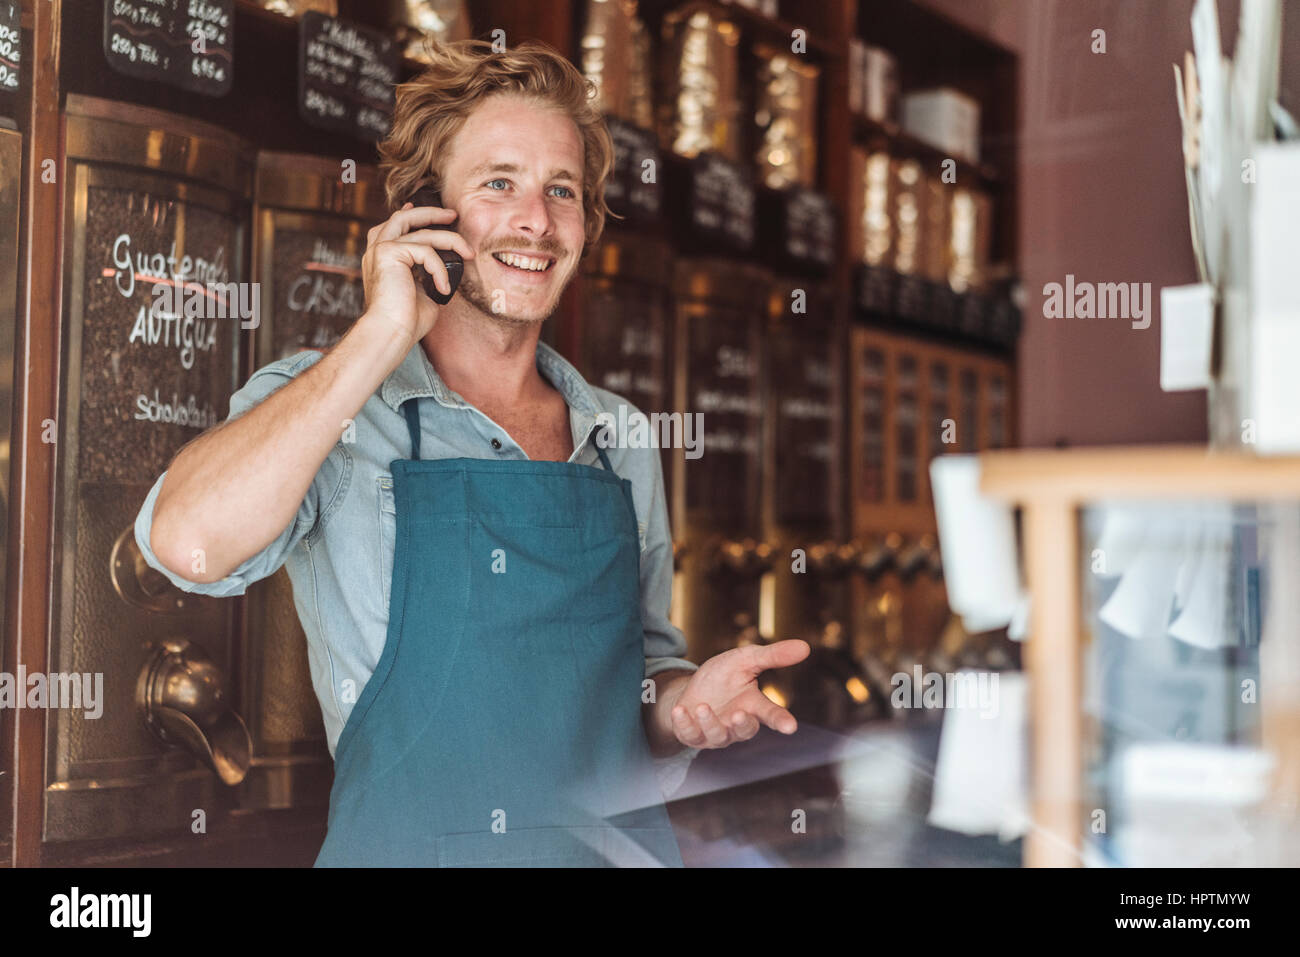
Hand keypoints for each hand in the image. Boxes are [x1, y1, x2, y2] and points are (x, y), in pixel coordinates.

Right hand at [359, 201, 475, 349]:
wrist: (391, 332)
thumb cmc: (407, 320)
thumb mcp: (422, 292)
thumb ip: (428, 275)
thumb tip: (447, 270)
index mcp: (382, 259)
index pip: (394, 227)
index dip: (410, 214)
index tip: (428, 211)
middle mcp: (377, 251)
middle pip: (403, 217)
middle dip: (430, 213)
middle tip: (453, 215)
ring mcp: (380, 250)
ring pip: (422, 233)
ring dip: (450, 240)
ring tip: (469, 253)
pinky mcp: (388, 253)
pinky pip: (425, 251)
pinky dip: (440, 269)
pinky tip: (443, 289)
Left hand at [665, 640, 810, 749]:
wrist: (692, 689)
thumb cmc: (723, 677)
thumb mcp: (745, 659)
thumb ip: (773, 656)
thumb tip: (805, 647)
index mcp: (753, 705)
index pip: (770, 714)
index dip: (781, 720)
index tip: (791, 727)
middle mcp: (737, 722)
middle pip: (746, 730)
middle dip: (743, 724)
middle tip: (739, 714)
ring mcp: (716, 732)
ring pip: (718, 735)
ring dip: (710, 722)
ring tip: (702, 706)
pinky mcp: (694, 735)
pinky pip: (690, 735)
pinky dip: (684, 723)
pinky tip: (680, 710)